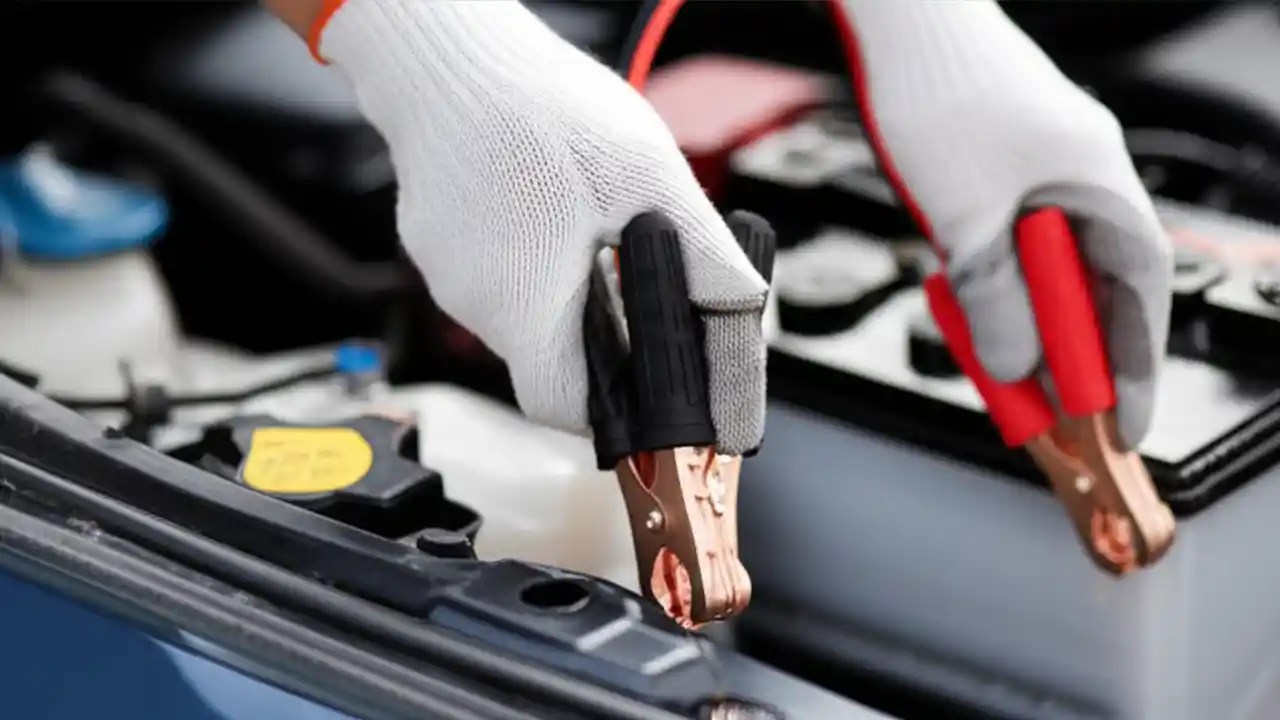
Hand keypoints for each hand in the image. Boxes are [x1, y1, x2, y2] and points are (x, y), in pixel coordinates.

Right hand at [316, 0, 768, 452]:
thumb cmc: (534, 106)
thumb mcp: (647, 179)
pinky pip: (501, 271)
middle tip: (651, 297)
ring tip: (603, 235)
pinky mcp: (441, 240)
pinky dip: (541, 257)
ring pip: (528, 313)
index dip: (623, 408)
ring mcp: (450, 272)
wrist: (449, 50)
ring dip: (577, 291)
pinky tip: (559, 210)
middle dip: (611, 337)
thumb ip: (701, 255)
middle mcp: (474, 305)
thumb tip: (743, 312)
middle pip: (553, 360)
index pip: (569, 408)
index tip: (663, 393)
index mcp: (522, 308)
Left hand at [840, 0, 1172, 447]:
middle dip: (1074, 352)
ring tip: (1002, 368)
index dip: (1136, 361)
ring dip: (1026, 320)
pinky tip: (971, 307)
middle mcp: (1080, 175)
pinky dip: (995, 285)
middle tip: (1054, 410)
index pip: (1141, 290)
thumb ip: (992, 296)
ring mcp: (1038, 169)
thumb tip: (1016, 366)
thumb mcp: (964, 216)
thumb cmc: (938, 89)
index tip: (1127, 420)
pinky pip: (1011, 244)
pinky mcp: (998, 169)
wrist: (894, 19)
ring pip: (1047, 268)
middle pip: (1095, 284)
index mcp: (1099, 180)